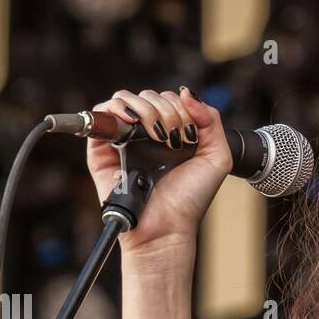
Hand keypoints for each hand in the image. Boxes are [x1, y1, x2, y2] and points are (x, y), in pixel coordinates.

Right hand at [85, 86, 231, 257]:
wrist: (167, 225)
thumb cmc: (189, 199)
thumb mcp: (216, 157)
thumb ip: (211, 120)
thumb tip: (186, 93)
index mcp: (170, 133)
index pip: (170, 99)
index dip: (181, 108)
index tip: (189, 135)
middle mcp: (145, 133)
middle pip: (149, 96)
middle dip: (166, 110)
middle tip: (174, 140)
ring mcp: (123, 139)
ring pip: (127, 99)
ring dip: (146, 109)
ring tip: (157, 136)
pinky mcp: (101, 148)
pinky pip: (102, 113)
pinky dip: (117, 109)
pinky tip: (133, 123)